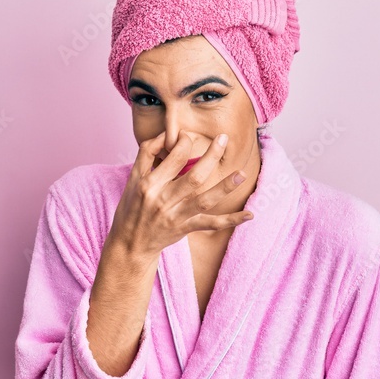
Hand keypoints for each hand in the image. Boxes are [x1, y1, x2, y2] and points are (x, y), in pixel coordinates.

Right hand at [108, 130, 253, 259]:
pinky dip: (230, 220)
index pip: (174, 158)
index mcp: (149, 184)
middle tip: (224, 139)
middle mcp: (163, 200)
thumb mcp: (132, 178)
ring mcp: (175, 216)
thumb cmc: (131, 207)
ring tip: (242, 174)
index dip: (185, 143)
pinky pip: (210, 224)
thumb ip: (147, 154)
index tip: (190, 137)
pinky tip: (249, 215)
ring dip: (225, 187)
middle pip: (193, 176)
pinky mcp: (185, 229)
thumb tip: (167, 134)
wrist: (129, 244)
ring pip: (204, 200)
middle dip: (211, 156)